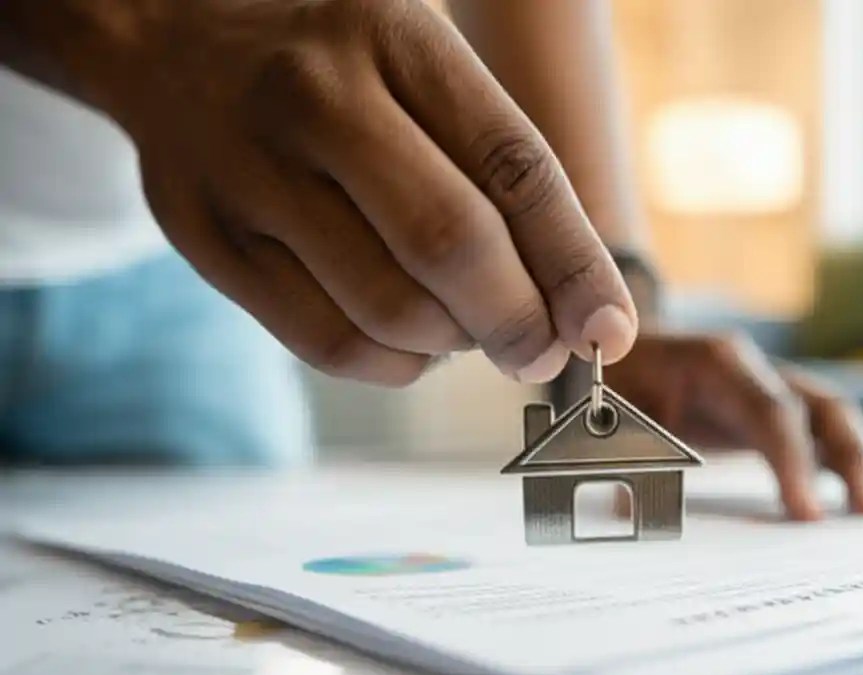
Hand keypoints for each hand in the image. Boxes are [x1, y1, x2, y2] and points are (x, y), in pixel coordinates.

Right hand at [91, 0, 636, 384]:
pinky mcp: (206, 240)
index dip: (576, 266)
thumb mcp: (426, 67)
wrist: (172, 39)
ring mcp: (251, 172)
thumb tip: (580, 308)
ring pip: (389, 310)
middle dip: (519, 322)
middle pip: (450, 245)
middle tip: (542, 352)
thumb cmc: (338, 67)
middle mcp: (317, 99)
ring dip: (455, 344)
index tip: (608, 330)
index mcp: (395, 39)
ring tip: (467, 325)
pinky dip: (393, 365)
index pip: (515, 168)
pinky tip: (410, 339)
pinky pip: (325, 344)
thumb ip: (502, 169)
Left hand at [606, 334, 862, 519]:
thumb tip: (633, 508)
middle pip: (818, 406)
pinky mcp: (779, 410)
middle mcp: (756, 369)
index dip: (793, 458)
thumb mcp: (607, 411)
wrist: (620, 347)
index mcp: (715, 362)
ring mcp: (773, 386)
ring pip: (833, 416)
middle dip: (850, 457)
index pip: (769, 409)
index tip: (808, 510)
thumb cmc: (614, 383)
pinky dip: (858, 460)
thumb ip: (627, 450)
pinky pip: (827, 431)